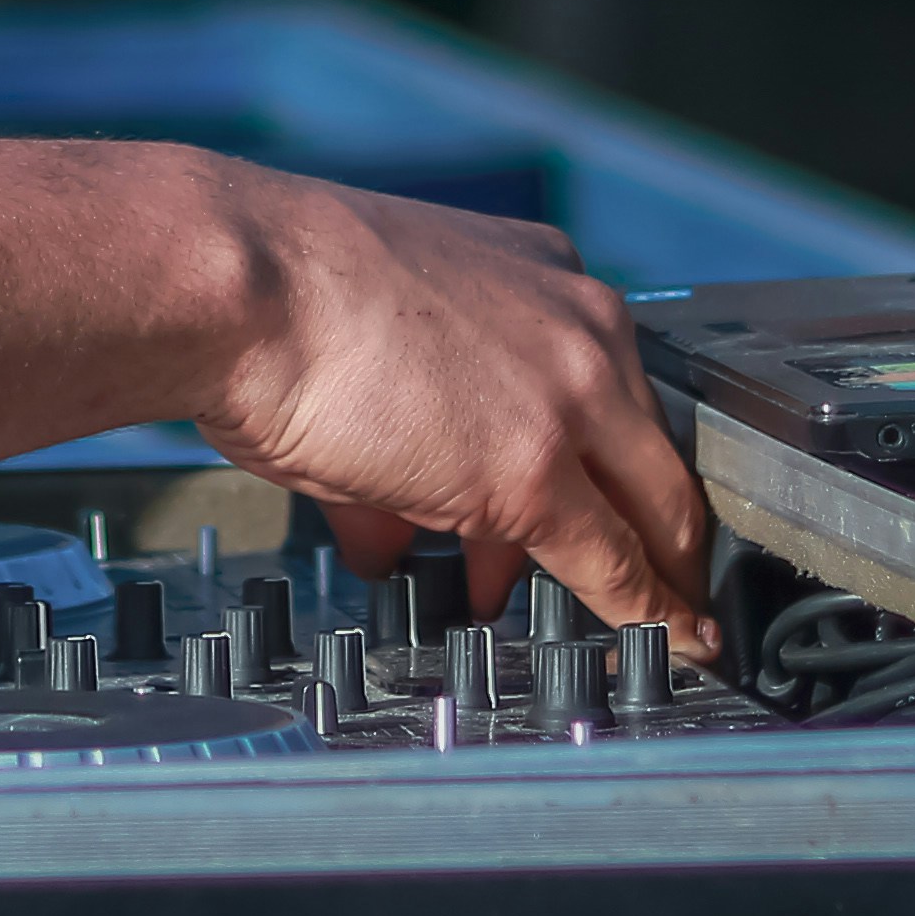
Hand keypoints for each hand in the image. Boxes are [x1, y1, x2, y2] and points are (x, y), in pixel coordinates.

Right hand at [205, 174, 716, 643]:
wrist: (239, 285)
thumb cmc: (276, 298)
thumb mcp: (388, 330)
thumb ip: (427, 410)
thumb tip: (404, 509)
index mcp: (543, 272)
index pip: (615, 382)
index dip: (622, 456)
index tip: (629, 493)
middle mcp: (578, 327)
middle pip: (657, 446)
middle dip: (667, 523)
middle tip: (676, 573)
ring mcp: (567, 401)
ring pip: (652, 509)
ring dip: (651, 574)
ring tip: (645, 616)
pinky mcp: (537, 477)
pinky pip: (614, 565)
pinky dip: (649, 614)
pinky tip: (666, 643)